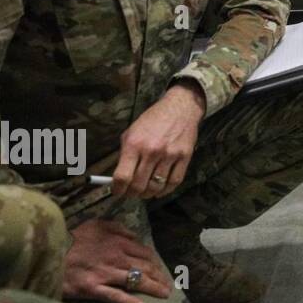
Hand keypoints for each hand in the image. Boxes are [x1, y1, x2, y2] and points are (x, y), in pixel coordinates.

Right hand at [63, 219, 172, 302]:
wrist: (48, 251)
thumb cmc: (73, 238)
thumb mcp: (97, 224)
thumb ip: (118, 228)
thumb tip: (134, 236)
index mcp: (118, 242)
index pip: (145, 253)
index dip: (156, 262)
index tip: (162, 269)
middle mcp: (116, 257)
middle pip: (145, 268)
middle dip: (159, 277)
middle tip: (168, 285)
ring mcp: (105, 273)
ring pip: (136, 281)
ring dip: (153, 288)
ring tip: (163, 294)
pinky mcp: (92, 287)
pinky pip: (114, 296)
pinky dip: (129, 302)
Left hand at [112, 83, 204, 199]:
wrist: (180, 108)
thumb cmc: (153, 120)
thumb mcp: (131, 132)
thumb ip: (125, 154)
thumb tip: (119, 177)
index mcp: (134, 144)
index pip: (122, 177)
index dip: (117, 190)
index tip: (117, 192)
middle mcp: (151, 151)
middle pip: (138, 185)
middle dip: (132, 194)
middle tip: (131, 194)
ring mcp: (169, 155)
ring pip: (156, 187)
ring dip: (148, 194)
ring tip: (145, 192)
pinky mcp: (184, 157)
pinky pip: (174, 182)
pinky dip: (165, 191)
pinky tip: (160, 190)